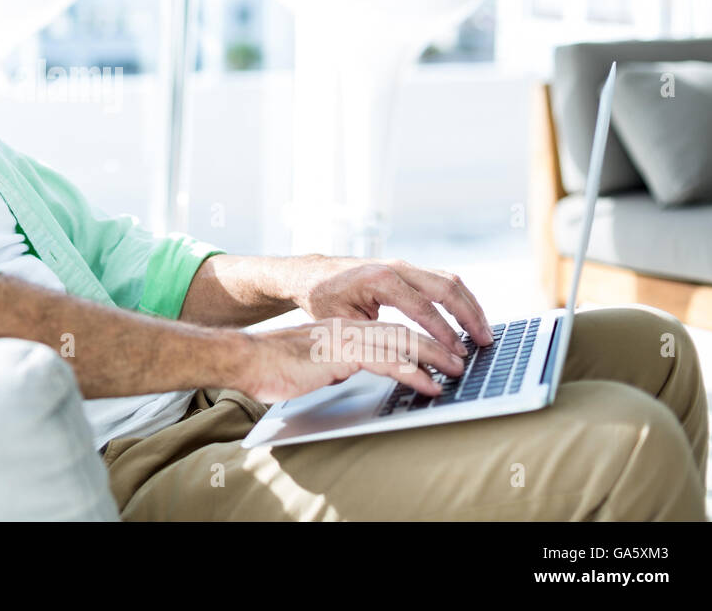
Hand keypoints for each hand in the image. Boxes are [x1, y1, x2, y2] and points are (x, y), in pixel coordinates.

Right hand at [233, 317, 466, 403]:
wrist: (247, 359)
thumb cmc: (277, 364)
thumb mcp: (319, 361)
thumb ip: (342, 361)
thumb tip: (363, 370)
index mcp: (347, 327)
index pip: (394, 327)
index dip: (424, 336)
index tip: (446, 350)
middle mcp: (350, 327)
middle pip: (406, 328)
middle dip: (440, 340)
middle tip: (464, 357)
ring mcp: (346, 337)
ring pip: (402, 340)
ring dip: (435, 355)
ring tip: (457, 369)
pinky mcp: (340, 353)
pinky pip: (386, 361)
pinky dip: (413, 373)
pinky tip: (430, 385)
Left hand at [286, 255, 493, 355]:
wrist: (312, 275)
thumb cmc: (323, 299)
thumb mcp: (342, 322)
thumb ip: (373, 336)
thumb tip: (402, 358)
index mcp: (379, 280)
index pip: (423, 309)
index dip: (444, 333)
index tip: (459, 353)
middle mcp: (396, 267)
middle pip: (445, 288)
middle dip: (469, 317)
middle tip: (485, 343)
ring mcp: (404, 266)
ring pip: (449, 280)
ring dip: (470, 306)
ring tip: (484, 333)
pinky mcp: (407, 270)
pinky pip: (441, 280)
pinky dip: (460, 298)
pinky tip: (468, 318)